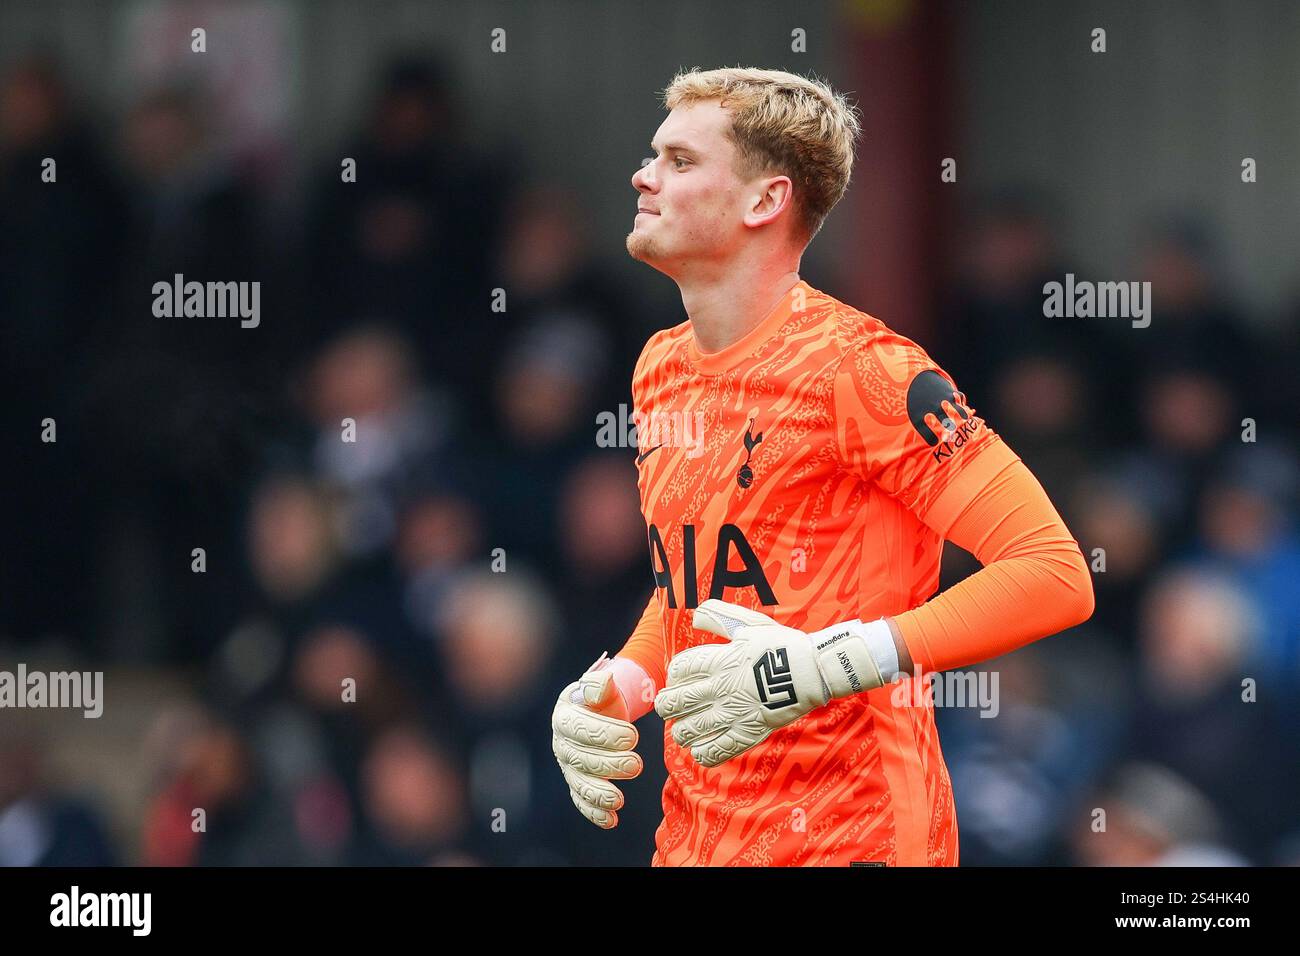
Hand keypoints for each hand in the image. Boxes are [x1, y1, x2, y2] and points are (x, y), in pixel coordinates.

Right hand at [551, 655, 642, 827]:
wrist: (602, 712)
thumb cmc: (604, 698)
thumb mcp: (603, 686)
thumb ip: (601, 684)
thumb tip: (605, 679)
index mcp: (565, 715)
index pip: (580, 727)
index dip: (605, 734)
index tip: (633, 736)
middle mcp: (561, 742)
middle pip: (581, 758)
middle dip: (609, 764)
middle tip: (637, 765)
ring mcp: (568, 765)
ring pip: (580, 782)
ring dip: (599, 793)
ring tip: (619, 799)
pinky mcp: (577, 783)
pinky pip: (581, 800)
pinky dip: (595, 812)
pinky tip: (612, 820)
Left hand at [654, 600, 893, 767]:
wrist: (811, 671)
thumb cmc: (782, 645)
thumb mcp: (750, 624)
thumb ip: (720, 617)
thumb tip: (695, 616)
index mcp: (719, 660)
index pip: (681, 669)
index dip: (673, 675)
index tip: (676, 678)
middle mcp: (720, 687)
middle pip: (677, 701)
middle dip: (667, 705)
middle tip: (668, 707)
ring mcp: (733, 712)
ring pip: (691, 729)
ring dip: (681, 731)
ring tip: (683, 730)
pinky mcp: (748, 733)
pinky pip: (717, 750)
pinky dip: (703, 753)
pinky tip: (700, 750)